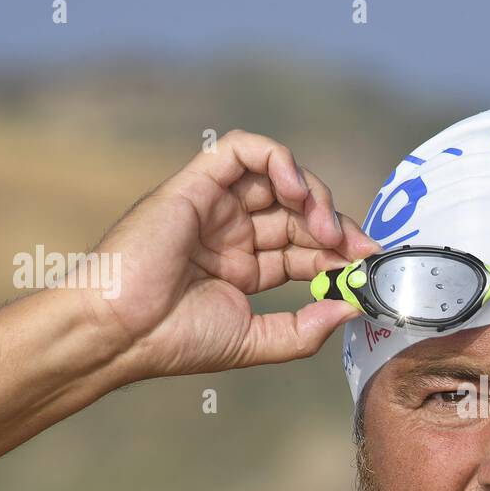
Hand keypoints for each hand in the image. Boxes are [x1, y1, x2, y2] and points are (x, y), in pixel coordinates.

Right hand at [82, 130, 381, 377]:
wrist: (122, 332)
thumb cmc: (175, 340)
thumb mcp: (256, 340)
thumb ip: (305, 328)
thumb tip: (352, 308)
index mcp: (244, 266)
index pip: (305, 248)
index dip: (339, 254)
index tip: (367, 268)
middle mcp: (232, 231)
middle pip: (299, 211)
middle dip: (336, 226)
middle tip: (359, 251)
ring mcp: (215, 206)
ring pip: (278, 176)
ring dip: (312, 194)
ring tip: (326, 229)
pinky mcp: (196, 184)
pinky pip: (242, 150)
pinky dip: (276, 159)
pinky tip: (295, 191)